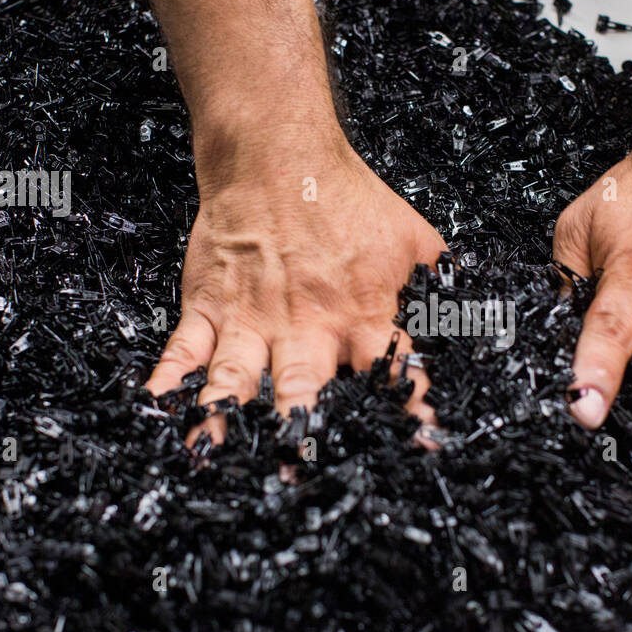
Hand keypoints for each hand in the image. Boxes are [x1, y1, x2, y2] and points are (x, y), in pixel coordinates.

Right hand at [146, 126, 448, 442]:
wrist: (278, 156)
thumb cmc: (349, 199)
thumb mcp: (414, 243)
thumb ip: (439, 293)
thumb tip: (473, 329)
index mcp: (364, 312)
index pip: (391, 372)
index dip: (405, 411)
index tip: (415, 446)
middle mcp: (308, 323)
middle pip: (306, 390)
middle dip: (306, 435)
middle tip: (303, 474)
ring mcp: (254, 317)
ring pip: (239, 380)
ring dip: (228, 421)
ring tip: (220, 460)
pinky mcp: (211, 305)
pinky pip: (185, 350)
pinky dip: (170, 383)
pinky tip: (158, 412)